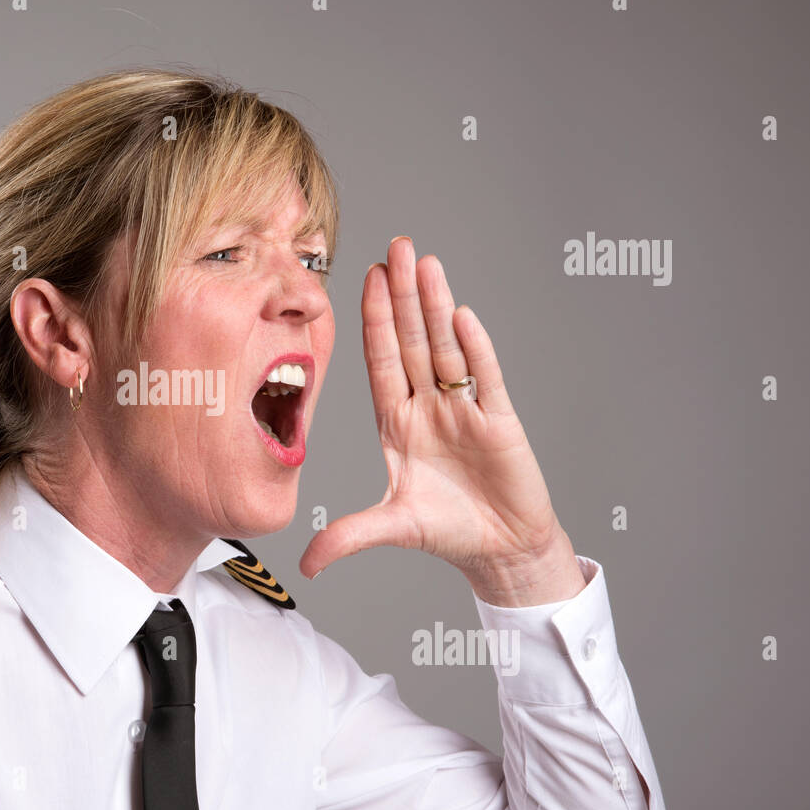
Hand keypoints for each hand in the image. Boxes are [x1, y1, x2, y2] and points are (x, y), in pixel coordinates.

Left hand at [299, 237, 584, 606]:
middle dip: (402, 295)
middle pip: (413, 340)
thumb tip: (306, 561)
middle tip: (395, 248)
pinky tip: (461, 315)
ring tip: (425, 263)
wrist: (502, 550)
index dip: (374, 320)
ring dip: (435, 306)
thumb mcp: (392, 526)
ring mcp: (464, 409)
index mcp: (399, 422)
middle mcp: (429, 407)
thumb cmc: (450, 530)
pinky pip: (485, 378)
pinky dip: (473, 348)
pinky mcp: (499, 422)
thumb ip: (349, 535)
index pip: (383, 360)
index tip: (365, 278)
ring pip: (447, 347)